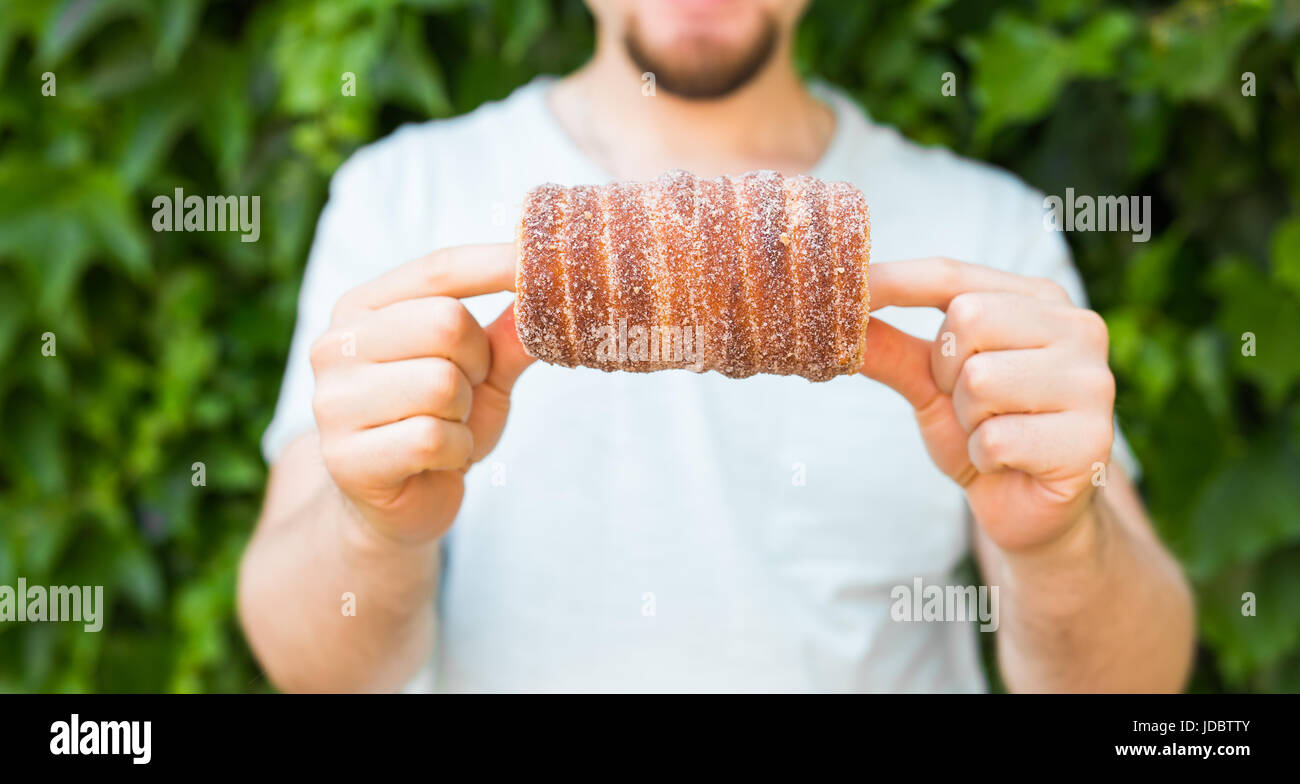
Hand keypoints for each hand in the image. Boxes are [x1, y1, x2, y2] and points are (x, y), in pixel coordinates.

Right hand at [309, 243, 531, 542]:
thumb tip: (552, 290)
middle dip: (478, 362)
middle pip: (445, 322)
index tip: (546, 262)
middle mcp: (337, 345)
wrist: (401, 503)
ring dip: (465, 412)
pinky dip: (456, 450)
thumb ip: (510, 333)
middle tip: (466, 391)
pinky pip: (433, 438)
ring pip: (442, 383)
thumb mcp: (482, 372)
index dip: (497, 264)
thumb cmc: (440, 422)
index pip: (439, 270)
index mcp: (363, 308)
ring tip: (447, 425)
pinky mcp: (345, 458)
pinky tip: (440, 459)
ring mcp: (333, 401)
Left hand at [860, 258, 1115, 551]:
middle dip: (946, 372)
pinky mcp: (1092, 439)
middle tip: (969, 404)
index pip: (952, 274)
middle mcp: (1078, 327)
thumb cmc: (984, 433)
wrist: (1029, 510)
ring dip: (968, 419)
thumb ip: (891, 348)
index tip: (843, 290)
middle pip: (967, 318)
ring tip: (994, 431)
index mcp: (1038, 300)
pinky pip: (997, 438)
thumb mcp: (929, 386)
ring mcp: (1094, 381)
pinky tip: (1012, 463)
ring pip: (981, 379)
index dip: (893, 281)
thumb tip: (839, 318)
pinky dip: (986, 457)